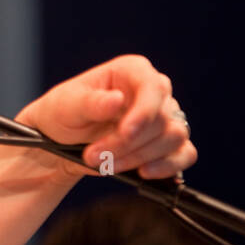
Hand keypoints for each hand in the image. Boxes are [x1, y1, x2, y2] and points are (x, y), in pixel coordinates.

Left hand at [16, 54, 196, 180]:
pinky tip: (143, 173)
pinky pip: (185, 154)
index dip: (143, 113)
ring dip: (138, 157)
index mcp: (132, 71)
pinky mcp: (167, 144)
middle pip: (161, 119)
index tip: (125, 132)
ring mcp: (164, 117)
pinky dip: (168, 166)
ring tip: (105, 164)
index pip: (153, 87)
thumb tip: (116, 99)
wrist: (59, 141)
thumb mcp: (67, 105)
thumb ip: (91, 103)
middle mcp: (153, 91)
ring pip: (174, 138)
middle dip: (126, 143)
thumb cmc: (62, 114)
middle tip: (93, 156)